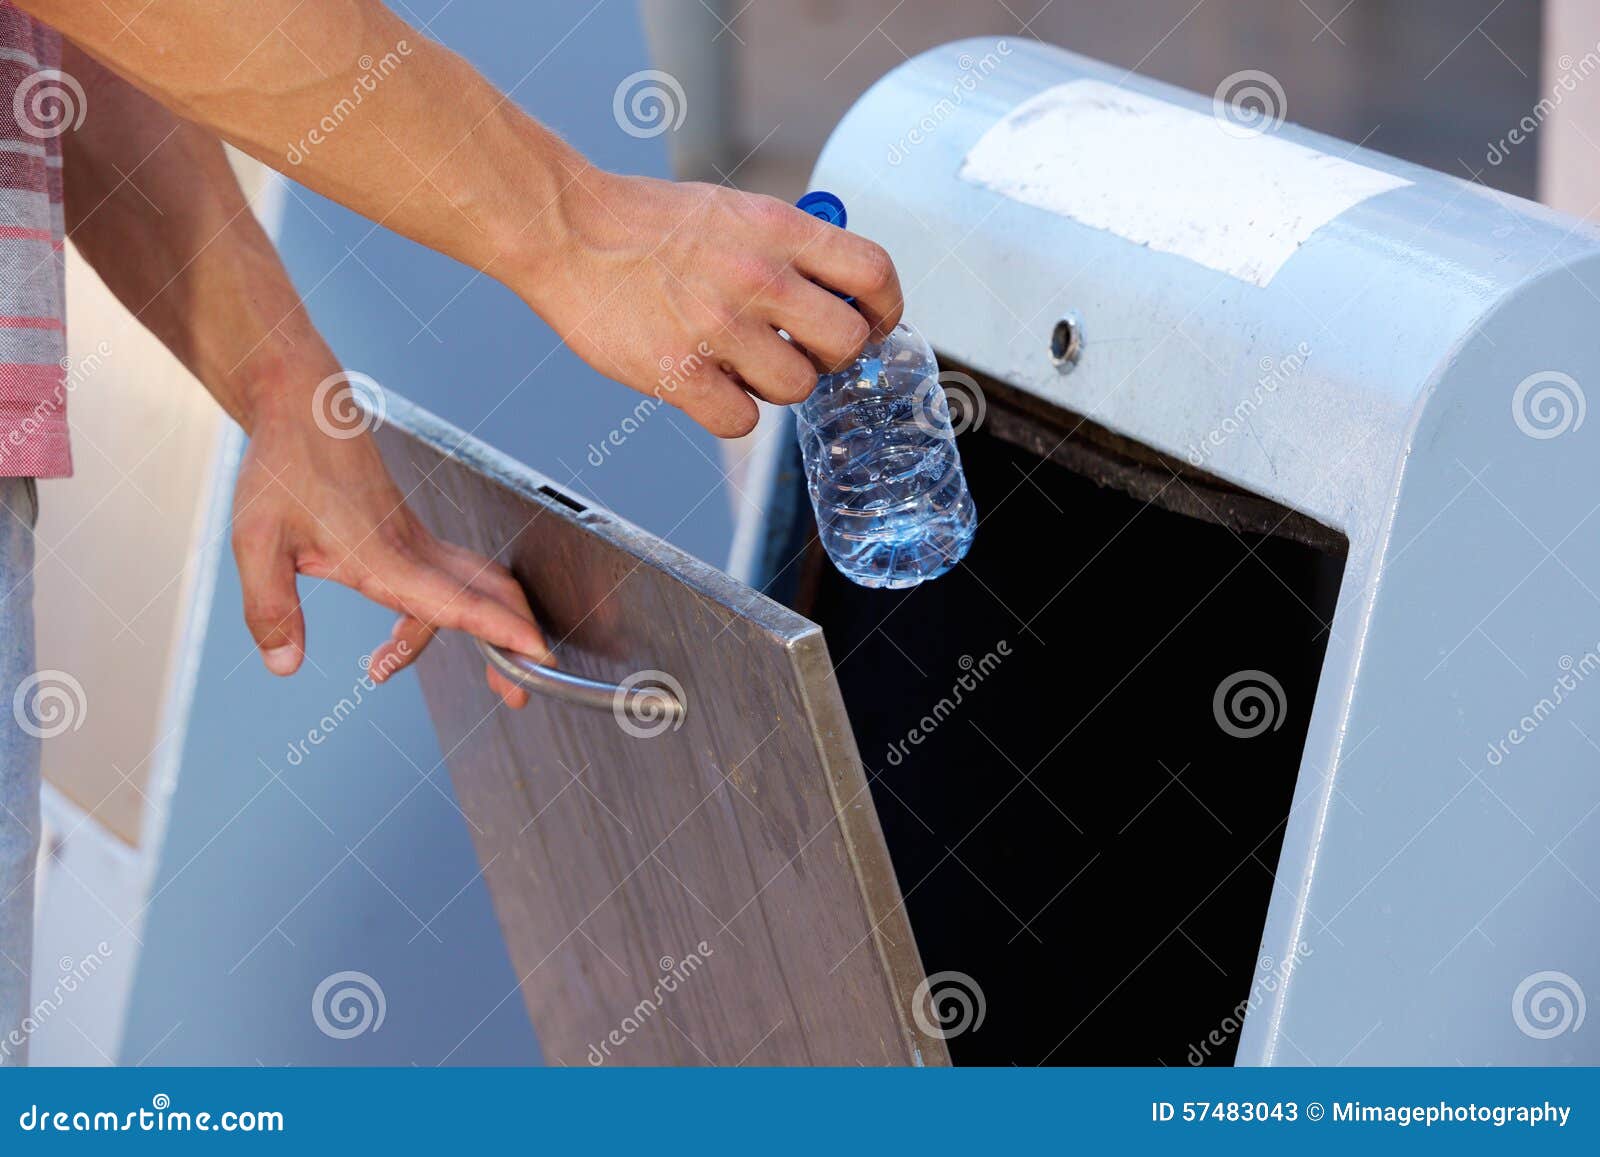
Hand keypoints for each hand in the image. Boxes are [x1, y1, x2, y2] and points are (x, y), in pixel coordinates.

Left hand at [231, 385, 547, 706]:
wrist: (303, 412)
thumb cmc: (282, 469)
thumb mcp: (255, 542)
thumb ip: (270, 608)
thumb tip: (285, 667)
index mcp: (383, 556)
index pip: (455, 602)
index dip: (501, 630)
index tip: (537, 655)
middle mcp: (412, 551)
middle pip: (488, 596)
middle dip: (513, 644)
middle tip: (518, 692)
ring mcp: (417, 541)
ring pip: (476, 588)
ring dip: (485, 630)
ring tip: (450, 675)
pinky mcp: (411, 537)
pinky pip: (453, 579)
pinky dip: (455, 612)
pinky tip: (399, 636)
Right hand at [519, 170, 904, 436]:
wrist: (566, 230)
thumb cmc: (647, 225)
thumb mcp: (735, 211)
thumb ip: (791, 247)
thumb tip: (845, 291)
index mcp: (778, 229)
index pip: (873, 273)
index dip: (884, 308)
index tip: (872, 324)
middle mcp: (757, 276)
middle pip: (847, 342)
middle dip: (832, 356)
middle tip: (803, 351)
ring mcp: (717, 327)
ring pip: (797, 388)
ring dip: (777, 385)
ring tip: (741, 363)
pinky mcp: (677, 373)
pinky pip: (741, 420)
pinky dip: (730, 411)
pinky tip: (707, 385)